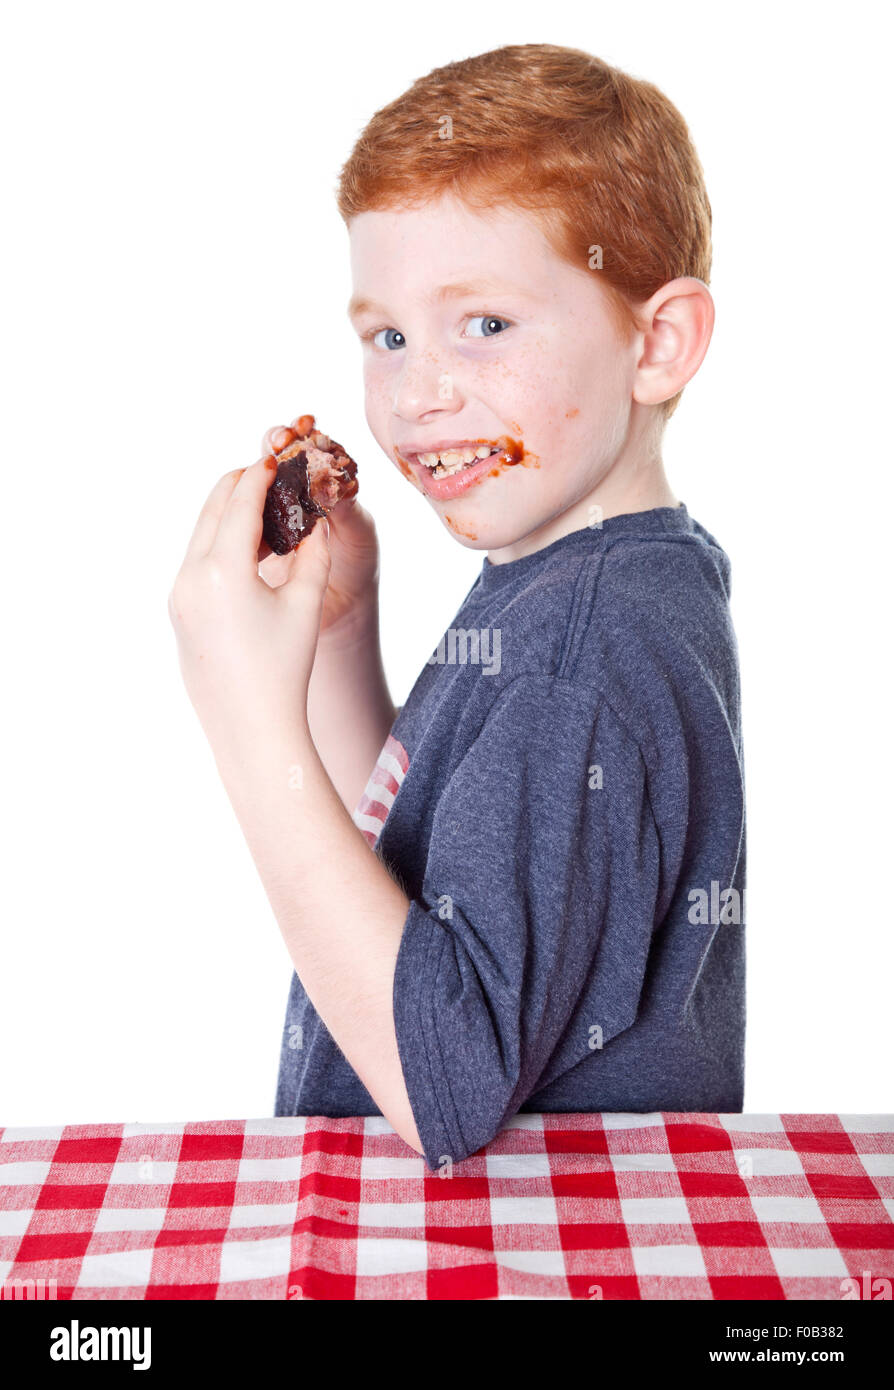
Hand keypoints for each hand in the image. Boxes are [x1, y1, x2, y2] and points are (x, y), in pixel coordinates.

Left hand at [168, 456, 329, 758]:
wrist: (252, 728)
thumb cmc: (285, 669)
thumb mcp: (307, 604)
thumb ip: (313, 554)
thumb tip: (315, 521)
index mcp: (223, 570)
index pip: (239, 502)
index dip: (260, 474)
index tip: (275, 456)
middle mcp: (191, 578)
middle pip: (212, 510)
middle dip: (239, 487)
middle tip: (266, 474)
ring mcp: (179, 597)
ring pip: (201, 536)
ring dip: (229, 518)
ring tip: (265, 515)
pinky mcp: (178, 614)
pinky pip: (197, 564)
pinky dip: (220, 547)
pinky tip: (250, 555)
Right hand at [259, 419, 379, 639]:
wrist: (343, 610)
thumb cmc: (358, 565)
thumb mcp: (359, 531)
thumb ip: (345, 505)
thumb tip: (327, 481)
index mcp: (326, 482)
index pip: (312, 448)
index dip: (303, 435)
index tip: (300, 429)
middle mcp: (297, 492)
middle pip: (279, 457)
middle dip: (275, 444)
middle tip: (277, 444)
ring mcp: (272, 513)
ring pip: (257, 483)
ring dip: (254, 473)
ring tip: (256, 470)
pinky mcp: (253, 538)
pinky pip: (243, 516)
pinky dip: (241, 507)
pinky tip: (242, 505)